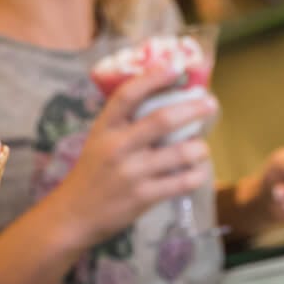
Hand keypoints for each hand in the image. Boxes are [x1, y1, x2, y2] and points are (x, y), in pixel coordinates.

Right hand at [57, 67, 214, 247]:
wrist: (73, 216)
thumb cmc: (92, 174)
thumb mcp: (99, 141)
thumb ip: (126, 125)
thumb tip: (169, 103)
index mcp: (105, 128)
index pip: (128, 95)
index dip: (153, 78)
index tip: (175, 67)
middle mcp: (117, 147)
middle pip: (162, 120)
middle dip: (193, 108)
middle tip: (210, 103)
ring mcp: (132, 173)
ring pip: (181, 153)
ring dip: (200, 148)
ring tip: (202, 148)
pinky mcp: (143, 197)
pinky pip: (183, 182)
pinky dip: (197, 174)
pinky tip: (199, 171)